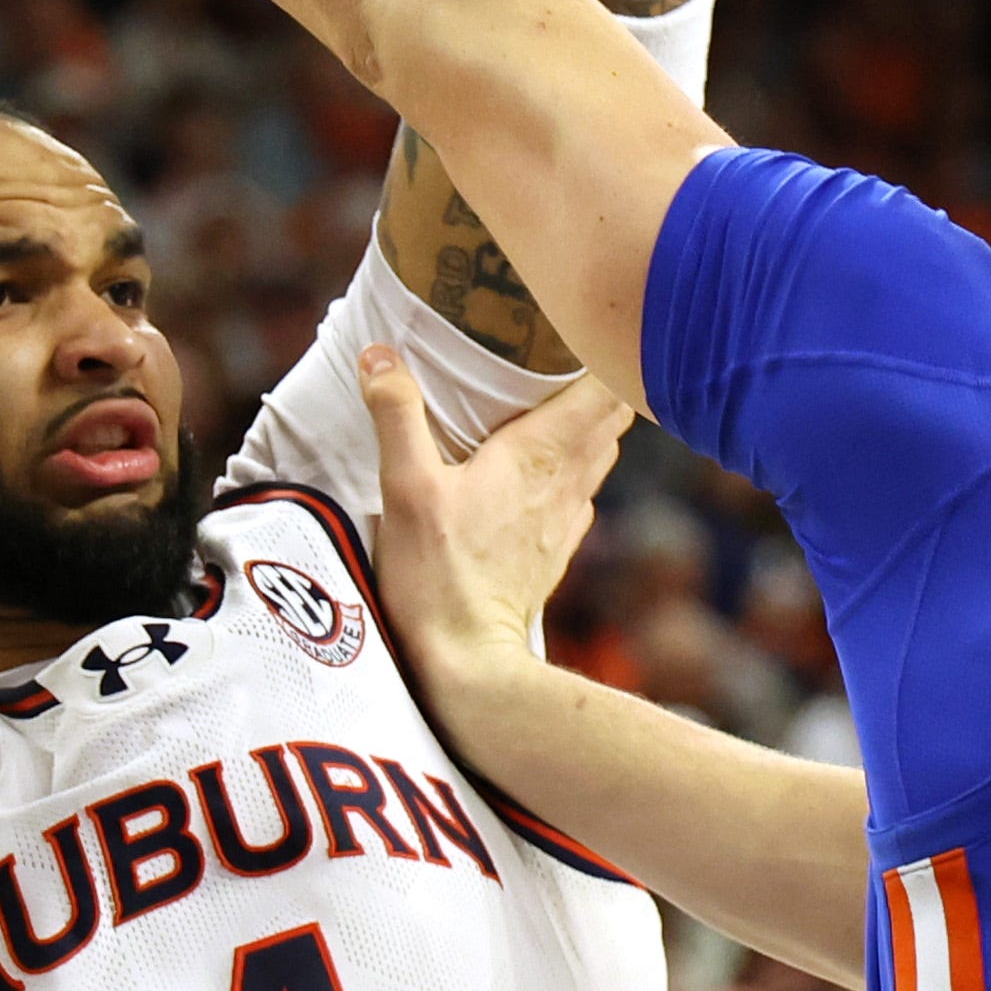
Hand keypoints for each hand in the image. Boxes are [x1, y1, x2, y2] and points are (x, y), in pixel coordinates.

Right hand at [360, 346, 630, 683]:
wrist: (469, 663)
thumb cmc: (439, 575)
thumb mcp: (406, 487)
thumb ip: (397, 414)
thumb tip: (379, 353)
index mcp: (541, 453)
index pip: (605, 389)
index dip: (604, 354)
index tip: (579, 327)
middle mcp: (567, 480)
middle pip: (611, 416)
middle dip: (599, 380)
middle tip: (563, 354)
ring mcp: (567, 518)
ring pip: (600, 453)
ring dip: (587, 424)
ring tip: (551, 401)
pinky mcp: (555, 549)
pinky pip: (580, 492)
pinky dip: (572, 468)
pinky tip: (539, 468)